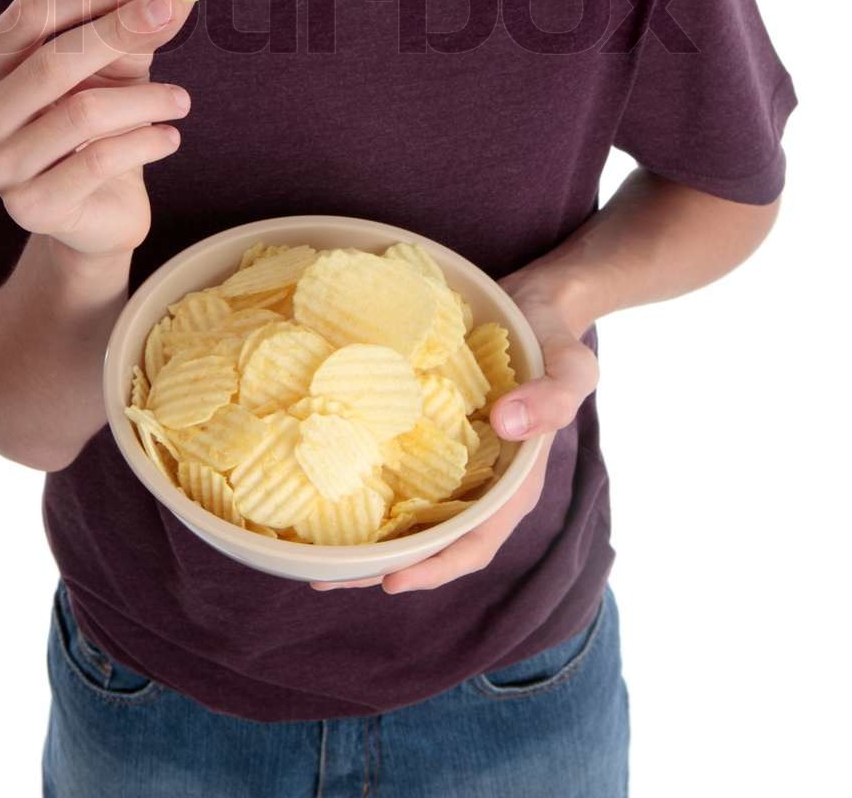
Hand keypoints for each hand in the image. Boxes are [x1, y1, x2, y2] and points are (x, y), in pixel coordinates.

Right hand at [0, 0, 194, 258]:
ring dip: (145, 98)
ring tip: (181, 100)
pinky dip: (145, 141)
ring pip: (81, 113)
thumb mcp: (117, 66)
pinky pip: (98, 161)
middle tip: (169, 12)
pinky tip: (170, 137)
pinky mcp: (33, 209)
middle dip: (118, 30)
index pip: (27, 14)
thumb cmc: (100, 125)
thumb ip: (136, 27)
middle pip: (50, 60)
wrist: (102, 206)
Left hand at [310, 272, 598, 594]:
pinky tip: (321, 483)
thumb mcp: (570, 364)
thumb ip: (553, 396)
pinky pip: (393, 466)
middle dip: (379, 566)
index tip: (391, 580)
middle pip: (428, 540)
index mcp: (514, 483)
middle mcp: (478, 481)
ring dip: (362, 535)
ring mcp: (449, 459)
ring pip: (404, 511)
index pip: (475, 541)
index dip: (436, 566)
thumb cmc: (554, 336)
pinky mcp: (425, 430)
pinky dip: (362, 483)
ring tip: (311, 554)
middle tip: (324, 580)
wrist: (532, 300)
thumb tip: (506, 423)